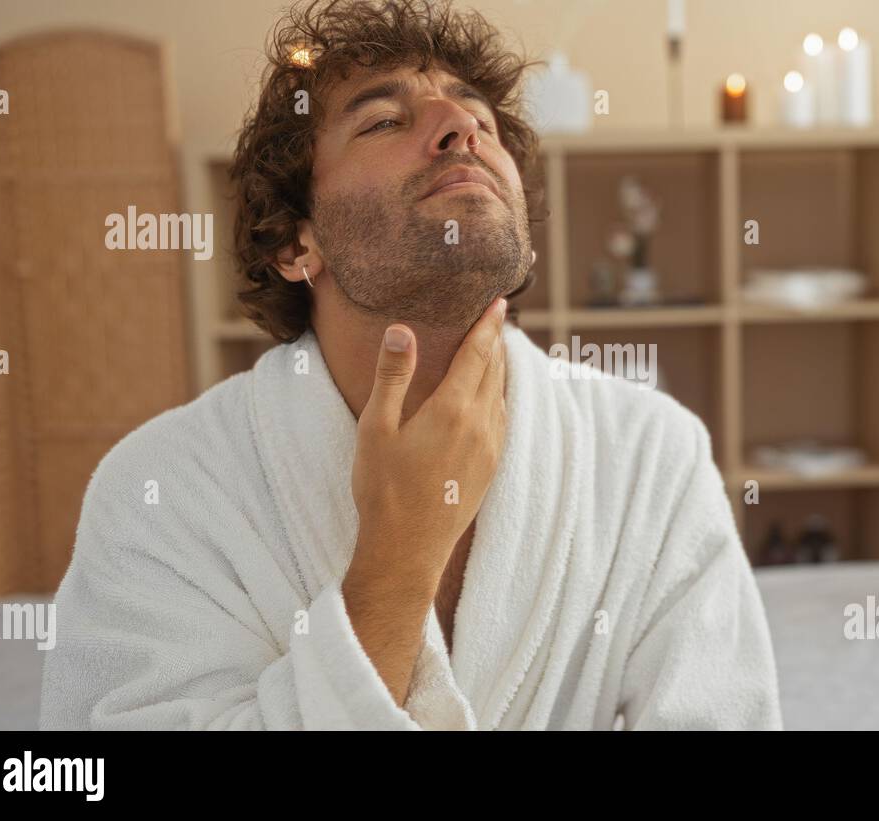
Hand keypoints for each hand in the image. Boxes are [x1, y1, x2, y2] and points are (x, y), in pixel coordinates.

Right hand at [348, 297, 507, 587]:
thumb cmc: (383, 489)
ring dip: (499, 369)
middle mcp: (480, 425)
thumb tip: (403, 329)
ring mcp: (490, 449)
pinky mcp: (492, 468)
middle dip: (496, 342)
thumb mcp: (376, 428)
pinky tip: (490, 398)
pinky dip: (498, 397)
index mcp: (453, 409)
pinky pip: (502, 420)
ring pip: (501, 395)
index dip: (489, 325)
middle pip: (495, 371)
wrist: (407, 550)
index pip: (479, 354)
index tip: (499, 302)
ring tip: (494, 351)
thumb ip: (392, 376)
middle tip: (496, 317)